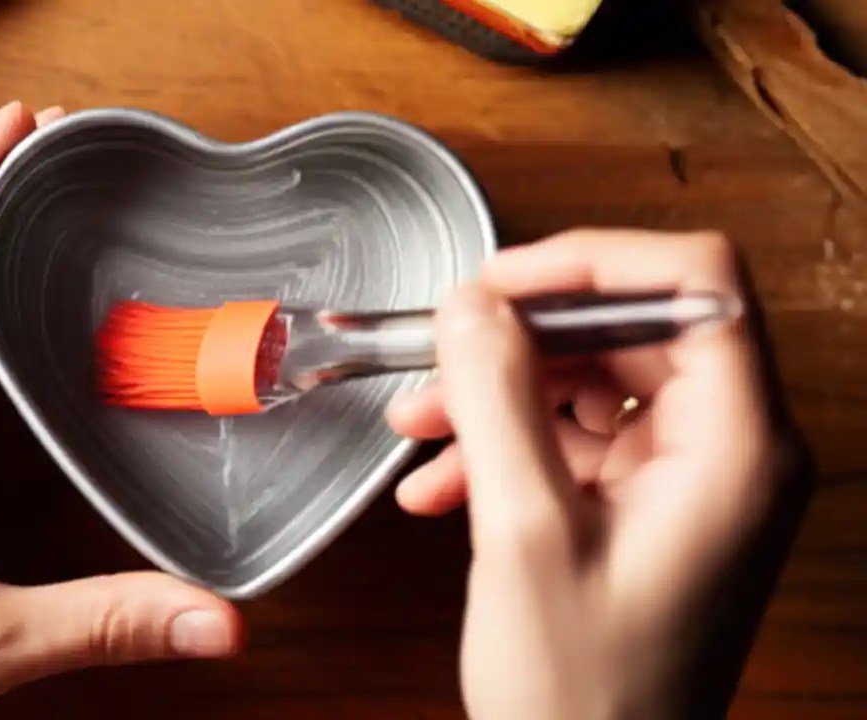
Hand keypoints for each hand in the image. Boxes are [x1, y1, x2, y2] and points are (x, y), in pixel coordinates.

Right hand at [386, 230, 812, 717]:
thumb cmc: (582, 696)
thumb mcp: (523, 535)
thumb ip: (496, 402)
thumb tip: (471, 305)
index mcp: (736, 449)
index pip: (695, 283)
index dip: (591, 263)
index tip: (498, 286)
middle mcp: (730, 452)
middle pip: (629, 328)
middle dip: (519, 338)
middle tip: (437, 355)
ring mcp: (690, 479)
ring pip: (592, 381)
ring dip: (496, 395)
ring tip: (417, 429)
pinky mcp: (648, 506)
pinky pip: (575, 439)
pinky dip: (505, 447)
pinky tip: (440, 484)